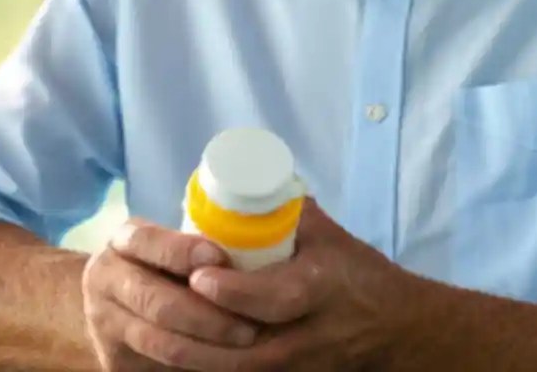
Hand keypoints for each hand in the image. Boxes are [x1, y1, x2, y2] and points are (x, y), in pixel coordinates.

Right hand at [82, 219, 259, 370]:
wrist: (120, 305)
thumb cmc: (168, 266)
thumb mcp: (179, 245)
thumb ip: (203, 250)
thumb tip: (255, 257)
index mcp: (125, 241)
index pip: (148, 242)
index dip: (183, 252)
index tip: (221, 260)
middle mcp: (106, 277)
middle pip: (158, 302)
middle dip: (209, 317)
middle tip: (250, 327)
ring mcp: (104, 320)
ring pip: (161, 342)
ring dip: (208, 349)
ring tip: (245, 346)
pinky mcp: (114, 358)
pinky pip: (159, 365)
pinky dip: (198, 364)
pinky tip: (225, 362)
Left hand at [172, 199, 417, 370]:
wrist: (392, 328)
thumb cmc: (357, 273)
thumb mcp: (329, 236)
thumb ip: (285, 213)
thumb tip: (237, 184)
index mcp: (320, 290)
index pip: (274, 299)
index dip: (234, 292)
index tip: (198, 276)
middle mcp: (305, 336)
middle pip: (242, 348)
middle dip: (193, 332)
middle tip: (152, 306)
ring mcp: (293, 367)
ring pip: (230, 371)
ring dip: (186, 356)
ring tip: (145, 333)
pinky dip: (199, 370)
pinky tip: (165, 354)